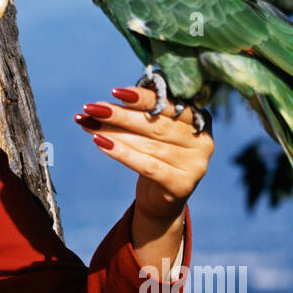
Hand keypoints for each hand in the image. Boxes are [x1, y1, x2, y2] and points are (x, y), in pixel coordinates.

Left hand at [74, 84, 213, 222]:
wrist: (163, 199)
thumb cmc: (157, 156)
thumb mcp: (155, 132)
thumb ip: (142, 113)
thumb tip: (105, 101)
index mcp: (200, 120)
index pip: (169, 105)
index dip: (143, 98)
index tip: (116, 92)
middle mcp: (203, 141)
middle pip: (156, 124)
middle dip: (121, 114)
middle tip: (94, 108)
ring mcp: (195, 164)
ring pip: (148, 144)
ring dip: (114, 132)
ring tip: (90, 124)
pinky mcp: (181, 184)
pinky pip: (147, 165)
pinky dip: (121, 153)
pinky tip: (100, 142)